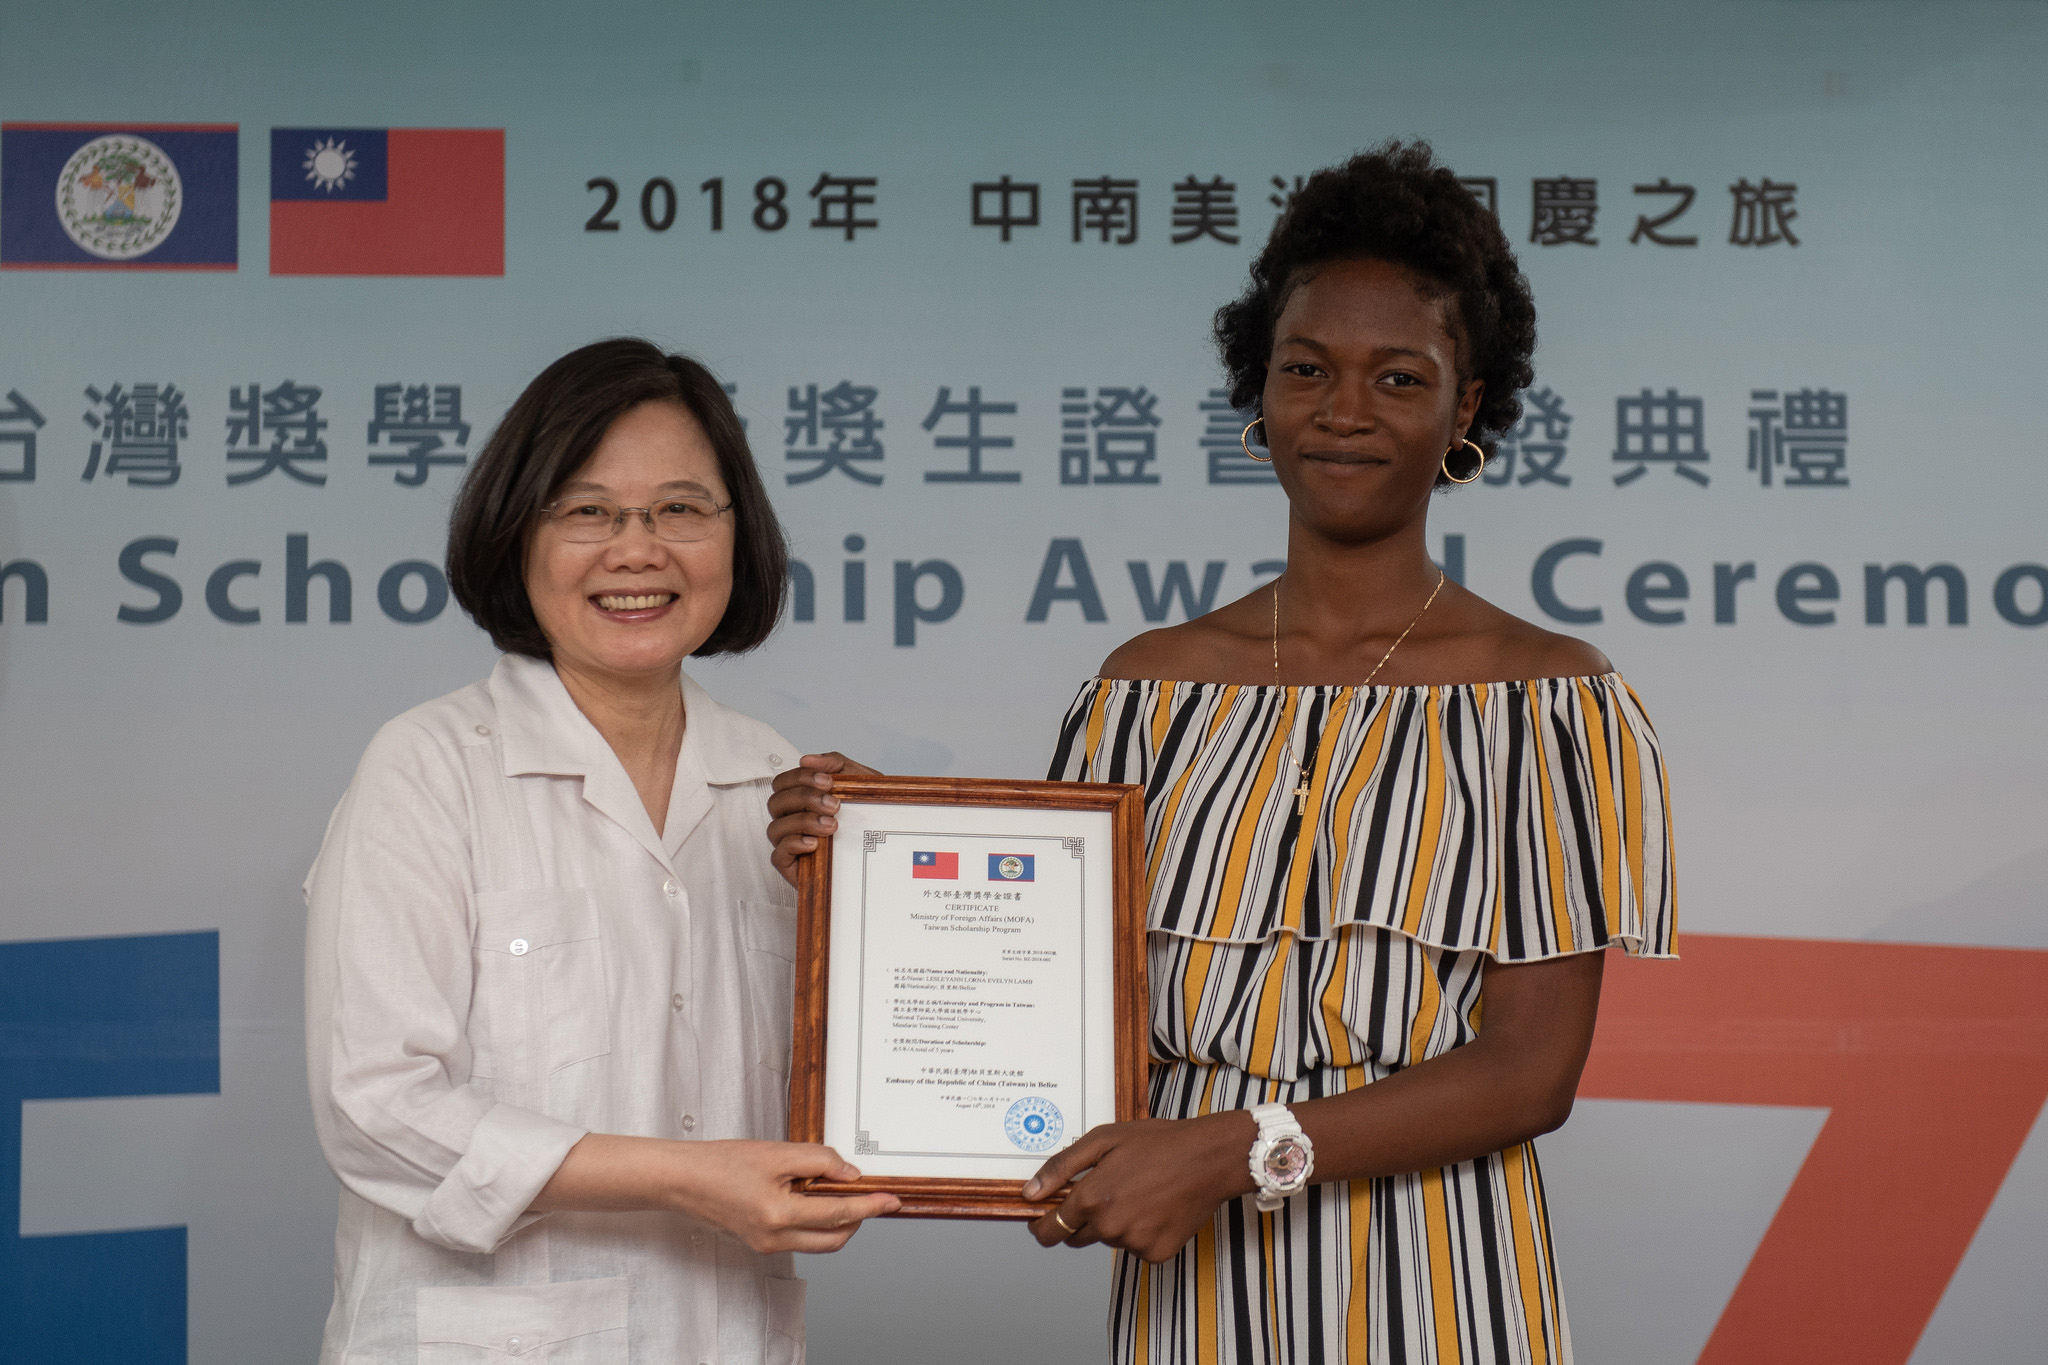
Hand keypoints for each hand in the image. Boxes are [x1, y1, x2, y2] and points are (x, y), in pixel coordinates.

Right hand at [534, 1134, 898, 1253]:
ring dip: (838, 1219)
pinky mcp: (762, 1241)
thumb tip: (850, 1173)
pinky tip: (814, 1194)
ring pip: (821, 1240)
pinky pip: (802, 1236)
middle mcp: (776, 1238)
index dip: (871, 1205)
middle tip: (871, 1193)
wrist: (683, 1179)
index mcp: (780, 1215)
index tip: (893, 1200)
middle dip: (858, 1217)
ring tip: (840, 1188)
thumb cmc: (722, 1162)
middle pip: (836, 1237)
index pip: (840, 1213)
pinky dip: (817, 1219)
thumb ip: (818, 1161)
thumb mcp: (776, 1152)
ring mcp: (769, 1244)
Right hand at [766, 752, 881, 886]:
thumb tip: (806, 759)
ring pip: (775, 828)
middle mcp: (791, 819)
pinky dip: (794, 845)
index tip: (828, 782)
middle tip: (834, 805)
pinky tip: (816, 843)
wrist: (885, 850)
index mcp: (801, 799)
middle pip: (776, 802)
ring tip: (831, 826)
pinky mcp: (792, 866)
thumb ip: (836, 764)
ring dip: (802, 822)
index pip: (783, 782)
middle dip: (804, 799)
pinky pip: (778, 855)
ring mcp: (789, 843)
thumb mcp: (858, 783)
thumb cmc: (867, 815)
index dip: (800, 778)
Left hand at [1023, 1112, 1256, 1263]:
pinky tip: (1155, 1207)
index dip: (1041, 1226)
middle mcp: (1110, 1226)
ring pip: (1109, 1240)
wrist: (1209, 1159)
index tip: (1041, 1222)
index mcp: (1092, 1198)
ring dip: (1114, 1223)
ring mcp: (1135, 1243)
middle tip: (1105, 1193)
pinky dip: (1140, 1232)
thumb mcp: (1103, 1140)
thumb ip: (1061, 1167)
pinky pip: (1136, 1247)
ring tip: (1138, 1192)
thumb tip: (1030, 1192)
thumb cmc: (1157, 1143)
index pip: (1050, 1229)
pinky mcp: (1157, 1253)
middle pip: (1076, 1238)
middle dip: (1080, 1220)